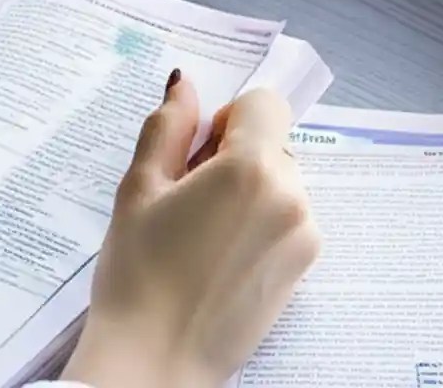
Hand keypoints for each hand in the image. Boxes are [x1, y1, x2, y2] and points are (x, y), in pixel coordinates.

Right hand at [61, 72, 320, 386]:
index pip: (265, 103)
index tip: (197, 152)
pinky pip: (286, 221)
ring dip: (247, 193)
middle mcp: (291, 199)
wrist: (155, 358)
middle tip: (187, 199)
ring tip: (200, 235)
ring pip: (280, 184)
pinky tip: (218, 258)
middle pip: (272, 145)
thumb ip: (168, 127)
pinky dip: (258, 225)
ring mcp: (303, 237)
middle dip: (234, 158)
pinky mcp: (303, 270)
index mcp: (251, 170)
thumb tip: (183, 83)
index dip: (227, 118)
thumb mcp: (140, 188)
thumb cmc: (138, 274)